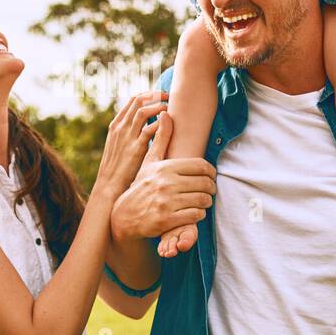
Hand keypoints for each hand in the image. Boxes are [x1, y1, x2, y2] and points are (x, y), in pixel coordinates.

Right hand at [93, 91, 168, 199]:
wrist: (109, 186)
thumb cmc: (117, 169)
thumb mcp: (119, 147)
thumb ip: (129, 135)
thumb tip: (145, 128)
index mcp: (116, 125)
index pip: (132, 101)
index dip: (148, 94)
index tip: (160, 95)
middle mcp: (120, 128)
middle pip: (138, 101)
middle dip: (156, 95)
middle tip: (169, 97)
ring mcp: (127, 137)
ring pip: (143, 111)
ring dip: (159, 106)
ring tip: (170, 108)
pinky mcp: (135, 148)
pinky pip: (149, 129)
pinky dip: (160, 124)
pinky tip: (169, 124)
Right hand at [110, 111, 215, 240]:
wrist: (124, 215)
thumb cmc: (141, 184)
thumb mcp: (149, 161)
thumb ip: (161, 138)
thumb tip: (166, 114)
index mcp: (166, 167)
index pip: (201, 166)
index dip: (211, 172)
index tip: (210, 176)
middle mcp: (166, 183)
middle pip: (205, 184)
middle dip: (211, 188)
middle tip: (210, 190)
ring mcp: (167, 202)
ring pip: (202, 200)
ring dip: (206, 202)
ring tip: (203, 200)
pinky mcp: (168, 220)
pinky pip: (195, 215)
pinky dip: (199, 214)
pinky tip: (195, 212)